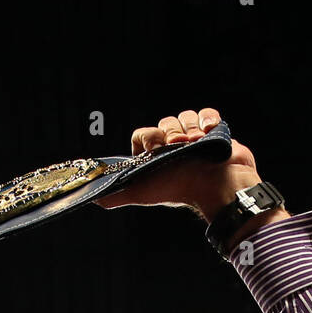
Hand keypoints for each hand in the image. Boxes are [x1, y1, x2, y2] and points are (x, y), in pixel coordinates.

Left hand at [96, 108, 269, 223]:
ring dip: (190, 128)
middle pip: (165, 123)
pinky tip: (210, 132)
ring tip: (197, 143)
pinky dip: (208, 119)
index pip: (143, 135)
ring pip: (185, 116)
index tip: (157, 147)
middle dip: (172, 133)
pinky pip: (206, 114)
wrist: (218, 187)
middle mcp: (172, 147)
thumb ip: (118, 195)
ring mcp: (193, 139)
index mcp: (155, 157)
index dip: (149, 137)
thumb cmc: (181, 190)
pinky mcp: (212, 132)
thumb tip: (93, 198)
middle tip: (180, 146)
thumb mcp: (143, 192)